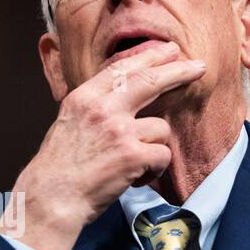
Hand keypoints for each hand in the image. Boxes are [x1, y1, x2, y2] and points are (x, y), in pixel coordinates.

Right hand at [1, 42, 204, 249]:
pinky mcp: (133, 155)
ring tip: (133, 165)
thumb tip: (123, 100)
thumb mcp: (68, 124)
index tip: (168, 51)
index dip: (149, 57)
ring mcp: (119, 130)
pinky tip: (135, 179)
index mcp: (83, 98)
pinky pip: (162, 155)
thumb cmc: (57, 170)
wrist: (51, 198)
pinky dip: (153, 170)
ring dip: (153, 148)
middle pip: (149, 80)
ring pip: (160, 128)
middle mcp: (103, 108)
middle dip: (178, 71)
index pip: (121, 69)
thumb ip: (94, 109)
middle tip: (198, 66)